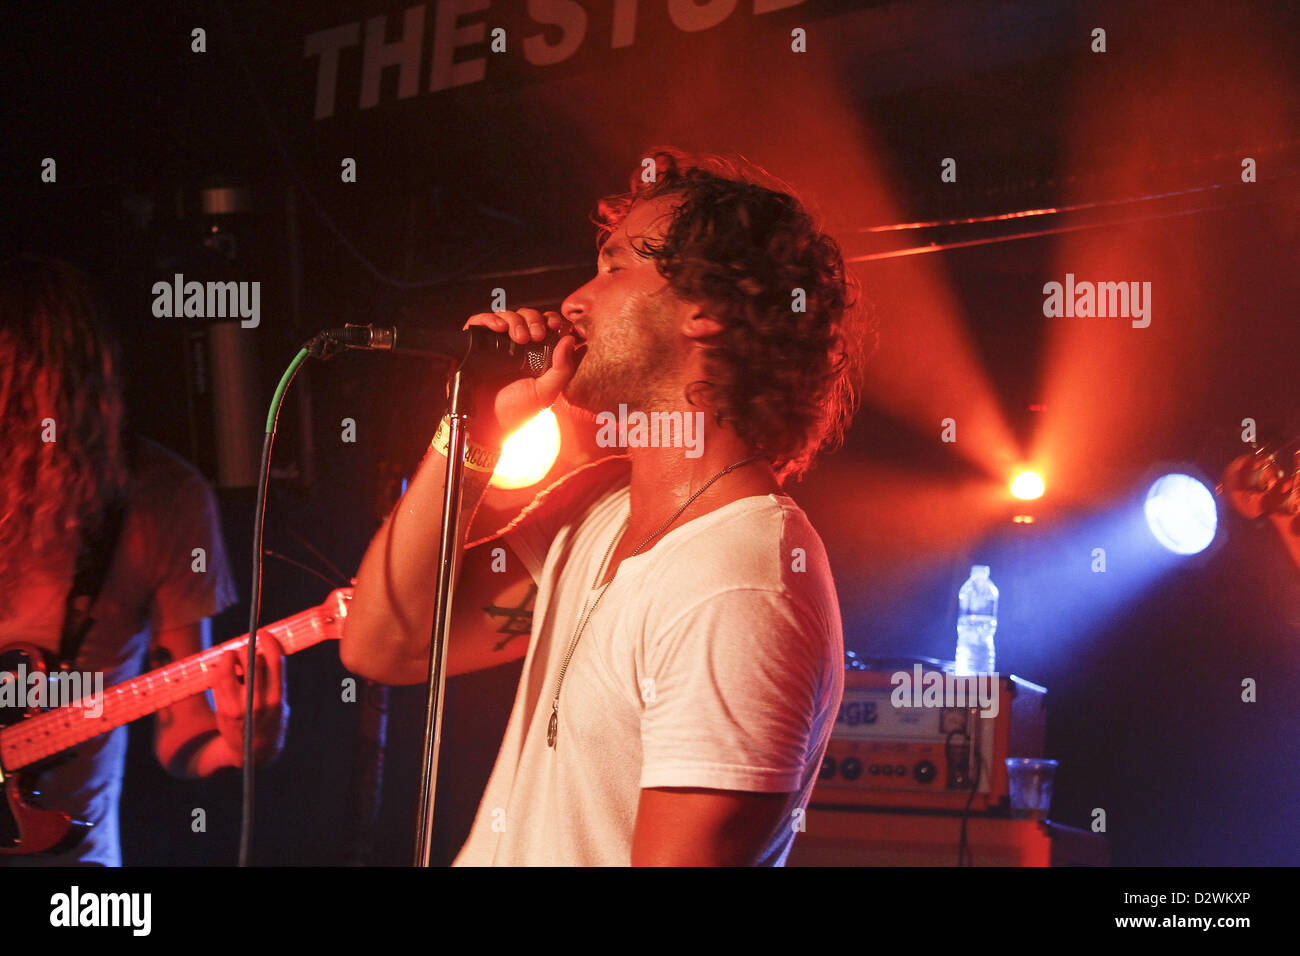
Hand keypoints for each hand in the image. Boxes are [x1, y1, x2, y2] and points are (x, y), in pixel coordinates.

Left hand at [212, 633, 287, 765]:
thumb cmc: (270, 721)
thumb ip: (274, 681)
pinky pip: (217, 681)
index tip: (263, 633)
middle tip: (247, 647)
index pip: (274, 662)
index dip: (268, 643)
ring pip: (228, 670)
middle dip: (247, 648)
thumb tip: (264, 650)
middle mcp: (258, 703)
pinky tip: (226, 670)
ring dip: (230, 657)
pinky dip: (221, 670)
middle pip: (251, 661)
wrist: (253, 752)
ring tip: (234, 658)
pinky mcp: (222, 709)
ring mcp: (238, 707)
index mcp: (277, 699)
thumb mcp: (281, 703)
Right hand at [462, 308, 581, 445]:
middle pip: (527, 315)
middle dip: (534, 319)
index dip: (551, 320)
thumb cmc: (517, 411)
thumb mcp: (547, 391)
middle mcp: (515, 346)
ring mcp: (494, 344)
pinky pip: (479, 322)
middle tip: (537, 335)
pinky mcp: (474, 345)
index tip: (556, 325)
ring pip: (506, 315)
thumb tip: (571, 340)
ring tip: (519, 338)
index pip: (545, 324)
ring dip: (515, 320)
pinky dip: (489, 319)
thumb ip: (564, 369)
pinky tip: (498, 328)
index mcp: (535, 353)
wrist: (488, 425)